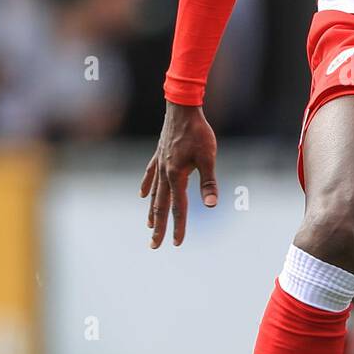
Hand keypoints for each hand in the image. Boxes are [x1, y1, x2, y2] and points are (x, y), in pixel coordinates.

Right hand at [140, 103, 218, 248]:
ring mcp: (159, 164)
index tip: (177, 243)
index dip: (179, 226)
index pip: (178, 207)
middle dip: (158, 227)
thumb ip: (208, 182)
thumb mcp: (208, 157)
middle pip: (161, 205)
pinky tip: (143, 195)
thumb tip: (211, 204)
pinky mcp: (159, 155)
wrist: (182, 108)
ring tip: (148, 225)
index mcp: (176, 176)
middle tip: (154, 245)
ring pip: (154, 193)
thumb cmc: (198, 132)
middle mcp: (164, 173)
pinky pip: (150, 175)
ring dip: (152, 211)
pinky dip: (147, 187)